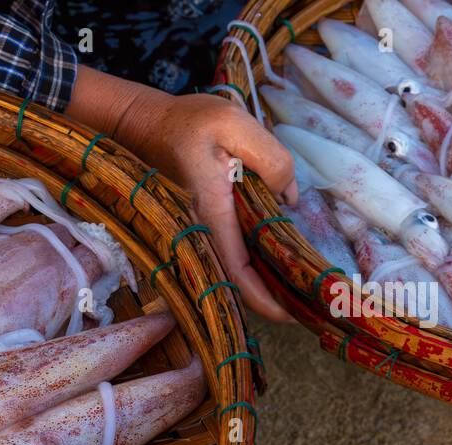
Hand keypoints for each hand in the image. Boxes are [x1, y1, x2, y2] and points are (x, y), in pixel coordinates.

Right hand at [67, 68, 297, 321]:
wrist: (145, 125)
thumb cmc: (188, 123)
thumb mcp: (234, 123)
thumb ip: (271, 158)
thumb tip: (288, 198)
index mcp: (211, 211)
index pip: (237, 268)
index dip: (263, 297)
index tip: (291, 313)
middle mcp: (200, 230)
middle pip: (234, 281)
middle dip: (268, 300)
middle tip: (306, 307)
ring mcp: (198, 231)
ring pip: (230, 272)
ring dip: (261, 285)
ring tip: (296, 289)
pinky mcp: (200, 224)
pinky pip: (226, 255)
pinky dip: (251, 267)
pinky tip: (272, 264)